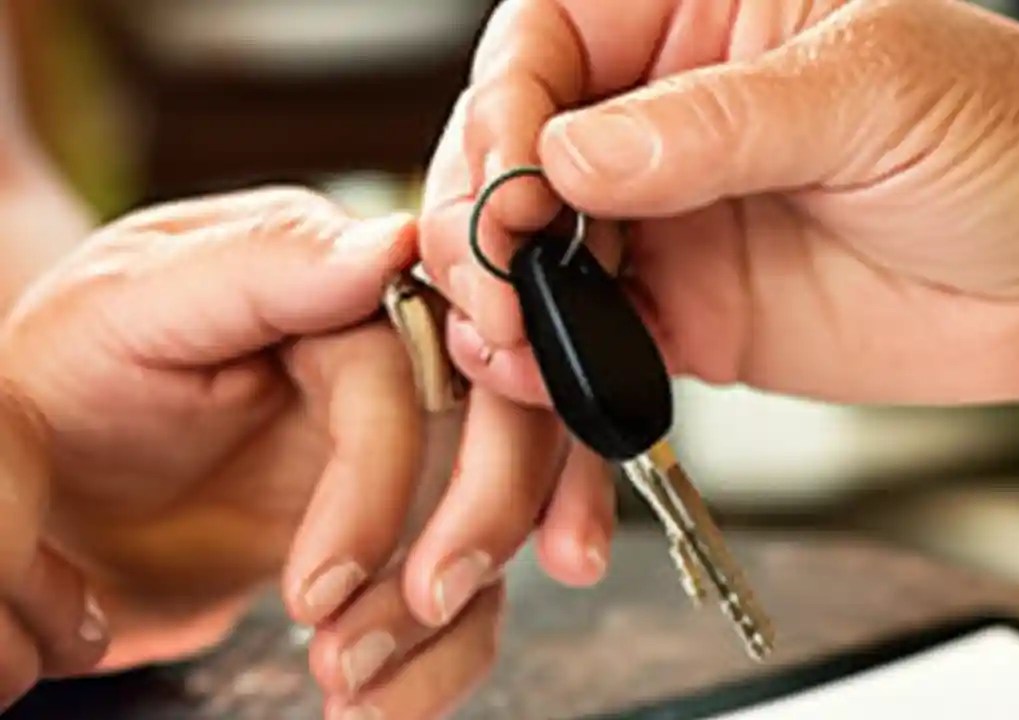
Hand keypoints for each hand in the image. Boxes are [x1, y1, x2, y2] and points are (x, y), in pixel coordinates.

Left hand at [0, 188, 615, 715]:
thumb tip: (393, 245)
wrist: (44, 493)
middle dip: (479, 526)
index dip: (402, 471)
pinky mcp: (403, 525)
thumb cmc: (65, 385)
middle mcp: (394, 355)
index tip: (340, 575)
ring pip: (502, 515)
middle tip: (417, 608)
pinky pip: (465, 592)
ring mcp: (406, 446)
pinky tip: (376, 699)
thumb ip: (264, 266)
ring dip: (446, 616)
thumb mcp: (128, 311)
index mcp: (338, 280)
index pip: (421, 364)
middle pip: (509, 422)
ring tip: (349, 681)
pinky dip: (436, 660)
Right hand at [420, 0, 1018, 432]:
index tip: (517, 183)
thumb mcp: (873, 90)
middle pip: (518, 147)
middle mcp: (672, 117)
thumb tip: (572, 156)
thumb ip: (717, 122)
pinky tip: (546, 383)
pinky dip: (557, 366)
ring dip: (502, 299)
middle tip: (495, 276)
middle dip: (486, 212)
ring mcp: (672, 218)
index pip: (552, 39)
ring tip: (506, 345)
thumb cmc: (1014, 143)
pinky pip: (593, 335)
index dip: (511, 109)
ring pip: (537, 249)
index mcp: (704, 17)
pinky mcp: (686, 313)